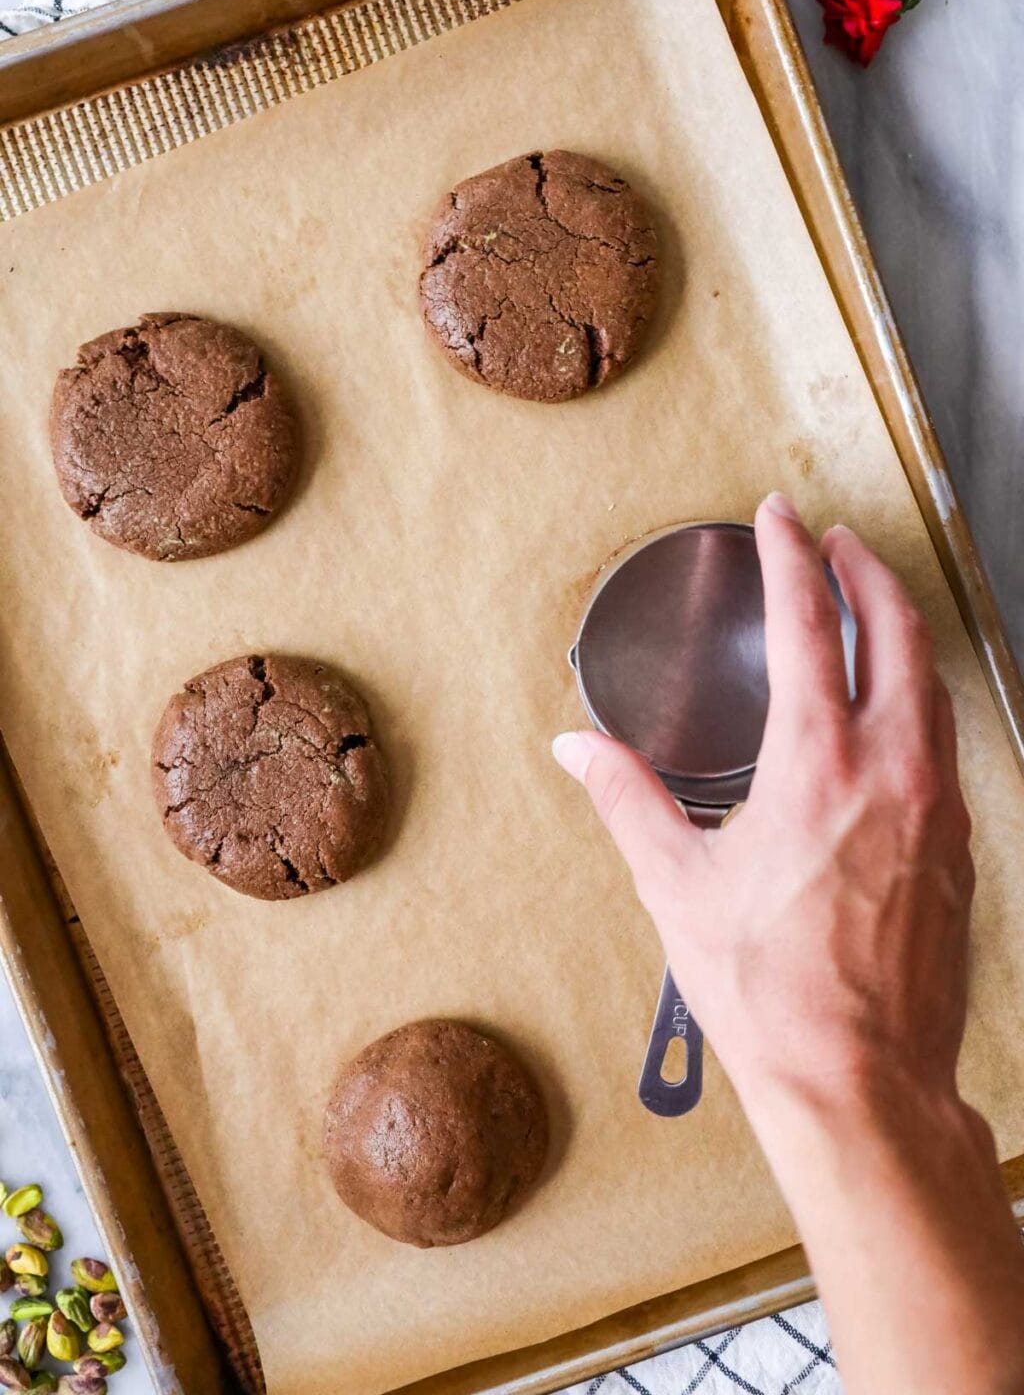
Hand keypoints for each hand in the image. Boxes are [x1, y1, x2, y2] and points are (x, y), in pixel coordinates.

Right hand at [553, 492, 974, 1112]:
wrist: (862, 1081)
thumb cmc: (772, 993)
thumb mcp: (675, 885)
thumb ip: (626, 799)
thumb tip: (577, 750)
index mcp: (818, 765)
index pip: (809, 624)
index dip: (790, 558)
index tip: (779, 520)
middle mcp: (891, 772)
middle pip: (896, 633)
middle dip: (866, 573)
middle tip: (838, 543)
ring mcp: (936, 809)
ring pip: (932, 686)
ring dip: (900, 632)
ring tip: (870, 612)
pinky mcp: (957, 849)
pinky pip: (944, 743)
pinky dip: (919, 699)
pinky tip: (896, 716)